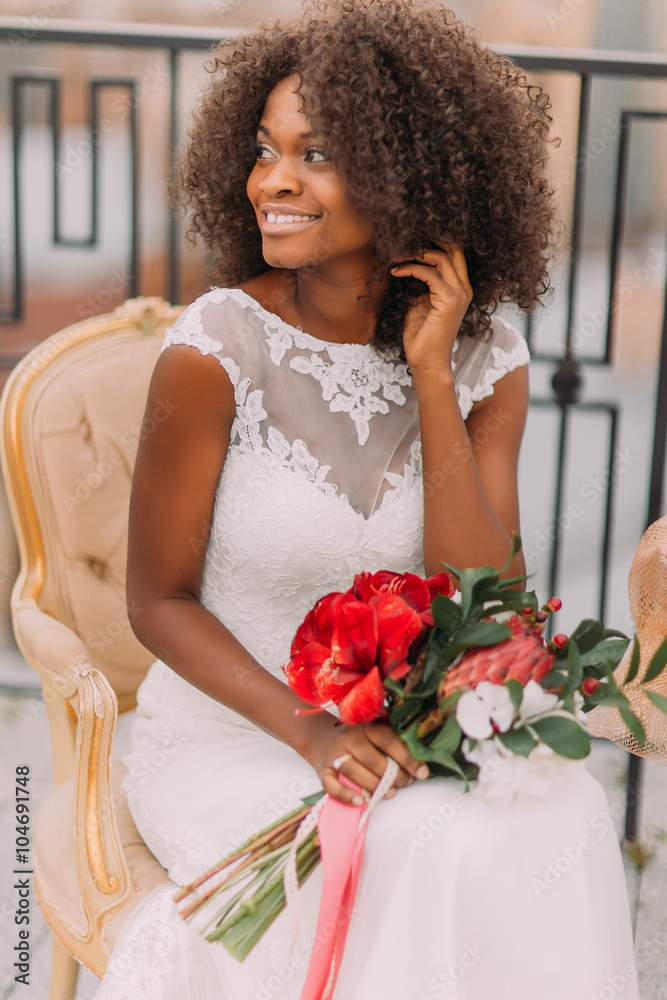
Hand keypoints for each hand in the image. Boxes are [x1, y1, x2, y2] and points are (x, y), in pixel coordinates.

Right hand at [308, 720, 429, 805]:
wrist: (321, 738)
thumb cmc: (358, 739)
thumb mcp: (375, 732)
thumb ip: (395, 741)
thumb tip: (421, 758)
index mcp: (365, 727)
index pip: (388, 740)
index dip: (407, 757)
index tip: (422, 772)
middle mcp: (349, 738)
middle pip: (372, 758)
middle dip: (393, 774)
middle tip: (407, 782)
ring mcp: (335, 755)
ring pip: (354, 771)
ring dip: (375, 785)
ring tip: (391, 793)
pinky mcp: (323, 771)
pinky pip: (331, 786)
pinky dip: (345, 795)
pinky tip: (361, 801)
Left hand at [390, 243, 472, 377]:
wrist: (427, 362)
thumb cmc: (421, 337)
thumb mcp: (419, 303)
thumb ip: (420, 284)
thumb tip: (407, 264)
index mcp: (459, 288)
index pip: (454, 253)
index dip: (434, 241)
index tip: (410, 241)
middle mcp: (463, 289)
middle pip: (453, 248)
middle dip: (428, 240)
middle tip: (404, 241)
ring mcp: (459, 294)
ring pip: (440, 258)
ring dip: (415, 254)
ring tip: (396, 257)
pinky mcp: (449, 301)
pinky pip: (429, 273)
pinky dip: (410, 269)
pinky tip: (395, 271)